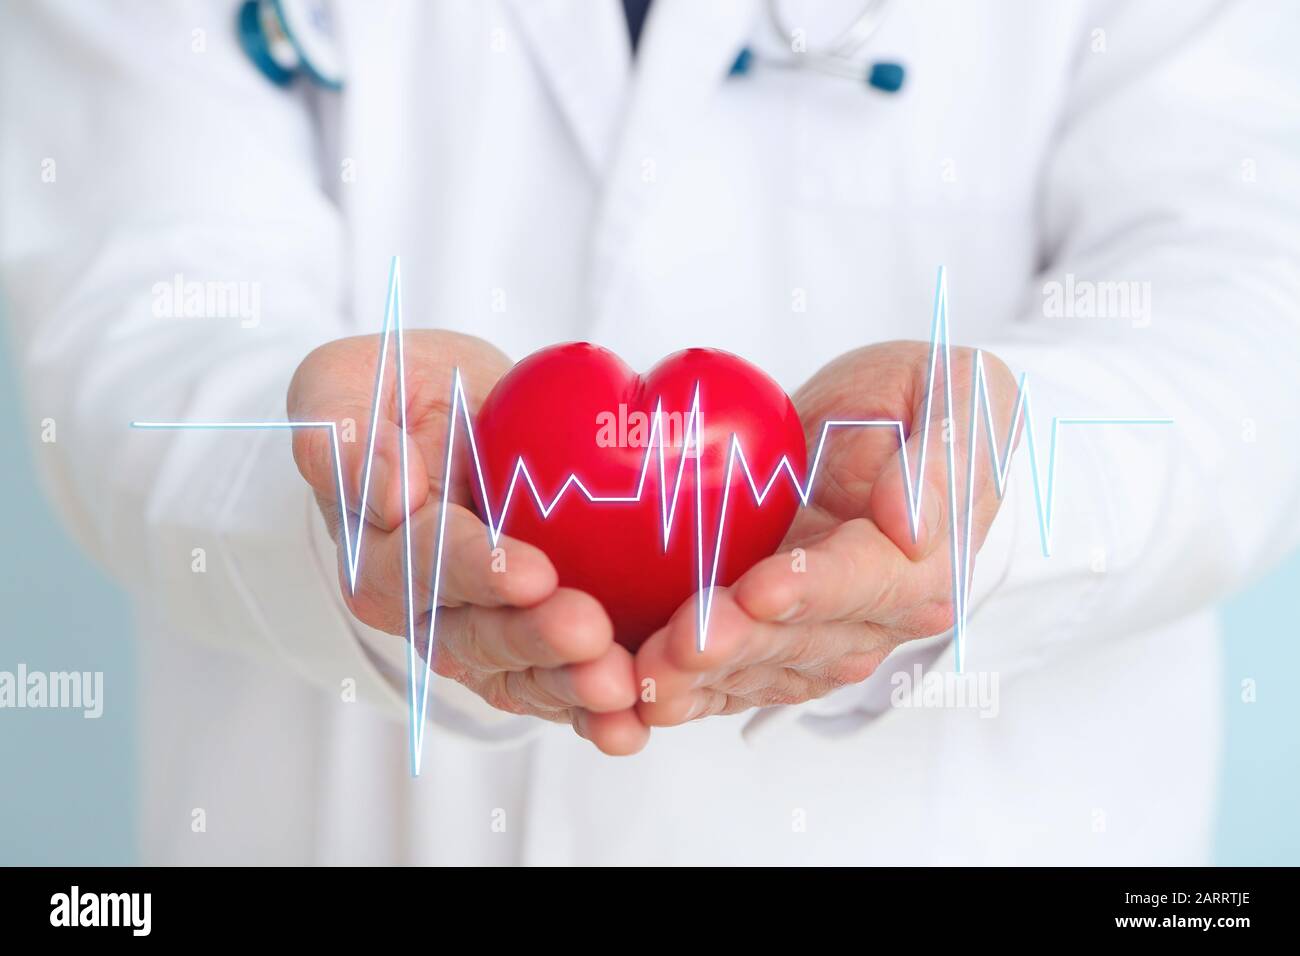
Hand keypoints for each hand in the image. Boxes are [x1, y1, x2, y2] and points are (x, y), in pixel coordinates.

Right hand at [288, 331, 647, 754]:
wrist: (442, 407)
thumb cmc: (388, 392)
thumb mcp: (344, 386)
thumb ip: (345, 435)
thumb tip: (391, 493)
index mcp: (380, 549)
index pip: (428, 563)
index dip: (479, 569)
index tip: (532, 571)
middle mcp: (425, 606)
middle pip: (477, 634)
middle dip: (534, 638)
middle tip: (589, 632)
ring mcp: (478, 631)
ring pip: (519, 672)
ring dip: (568, 684)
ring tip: (618, 687)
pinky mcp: (527, 640)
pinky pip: (553, 685)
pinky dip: (590, 710)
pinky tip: (630, 723)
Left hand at [635, 341, 1017, 725]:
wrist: (882, 424)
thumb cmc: (924, 400)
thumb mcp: (959, 394)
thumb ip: (944, 454)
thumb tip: (913, 525)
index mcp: (923, 564)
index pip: (864, 582)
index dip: (811, 589)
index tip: (759, 589)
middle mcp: (874, 617)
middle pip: (799, 639)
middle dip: (737, 644)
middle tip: (679, 643)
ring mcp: (819, 635)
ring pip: (757, 669)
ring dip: (699, 678)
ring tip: (645, 674)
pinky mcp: (773, 638)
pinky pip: (728, 675)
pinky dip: (685, 689)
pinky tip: (639, 694)